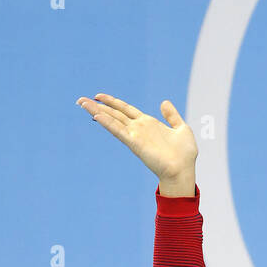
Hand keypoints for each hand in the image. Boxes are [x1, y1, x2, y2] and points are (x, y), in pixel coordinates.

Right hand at [75, 93, 197, 183]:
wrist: (183, 171)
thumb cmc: (185, 155)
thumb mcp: (181, 129)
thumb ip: (172, 116)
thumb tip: (163, 102)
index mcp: (148, 124)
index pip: (126, 109)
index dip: (113, 102)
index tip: (99, 96)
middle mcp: (139, 129)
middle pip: (115, 113)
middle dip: (98, 106)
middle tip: (81, 99)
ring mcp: (136, 136)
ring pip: (112, 120)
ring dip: (97, 111)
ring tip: (82, 103)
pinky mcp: (135, 144)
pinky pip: (119, 131)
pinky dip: (107, 123)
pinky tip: (96, 115)